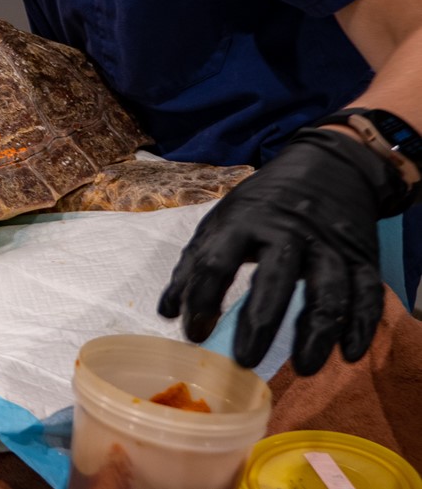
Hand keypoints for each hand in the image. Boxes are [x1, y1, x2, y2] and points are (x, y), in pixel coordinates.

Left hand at [158, 128, 410, 374]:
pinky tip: (348, 354)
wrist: (328, 166)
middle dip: (260, 322)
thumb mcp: (221, 221)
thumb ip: (194, 266)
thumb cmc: (263, 203)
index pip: (217, 262)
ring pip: (329, 290)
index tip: (195, 334)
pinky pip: (367, 293)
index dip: (202, 299)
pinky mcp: (362, 256)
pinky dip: (361, 325)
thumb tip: (168, 313)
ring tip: (304, 368)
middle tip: (245, 361)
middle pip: (276, 278)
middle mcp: (288, 232)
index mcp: (244, 221)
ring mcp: (329, 244)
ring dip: (317, 332)